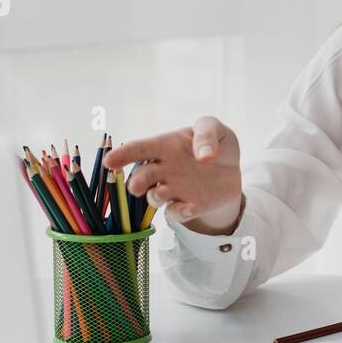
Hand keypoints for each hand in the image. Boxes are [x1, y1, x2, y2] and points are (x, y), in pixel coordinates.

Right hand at [102, 117, 242, 234]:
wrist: (231, 169)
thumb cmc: (215, 143)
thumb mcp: (215, 129)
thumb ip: (207, 135)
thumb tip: (205, 155)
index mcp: (165, 146)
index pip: (140, 148)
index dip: (123, 154)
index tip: (110, 161)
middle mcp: (164, 170)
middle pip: (142, 176)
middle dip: (136, 182)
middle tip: (135, 186)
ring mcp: (173, 189)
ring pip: (154, 197)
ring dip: (155, 197)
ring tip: (163, 193)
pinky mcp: (187, 207)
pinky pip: (176, 213)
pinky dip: (179, 212)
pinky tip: (190, 208)